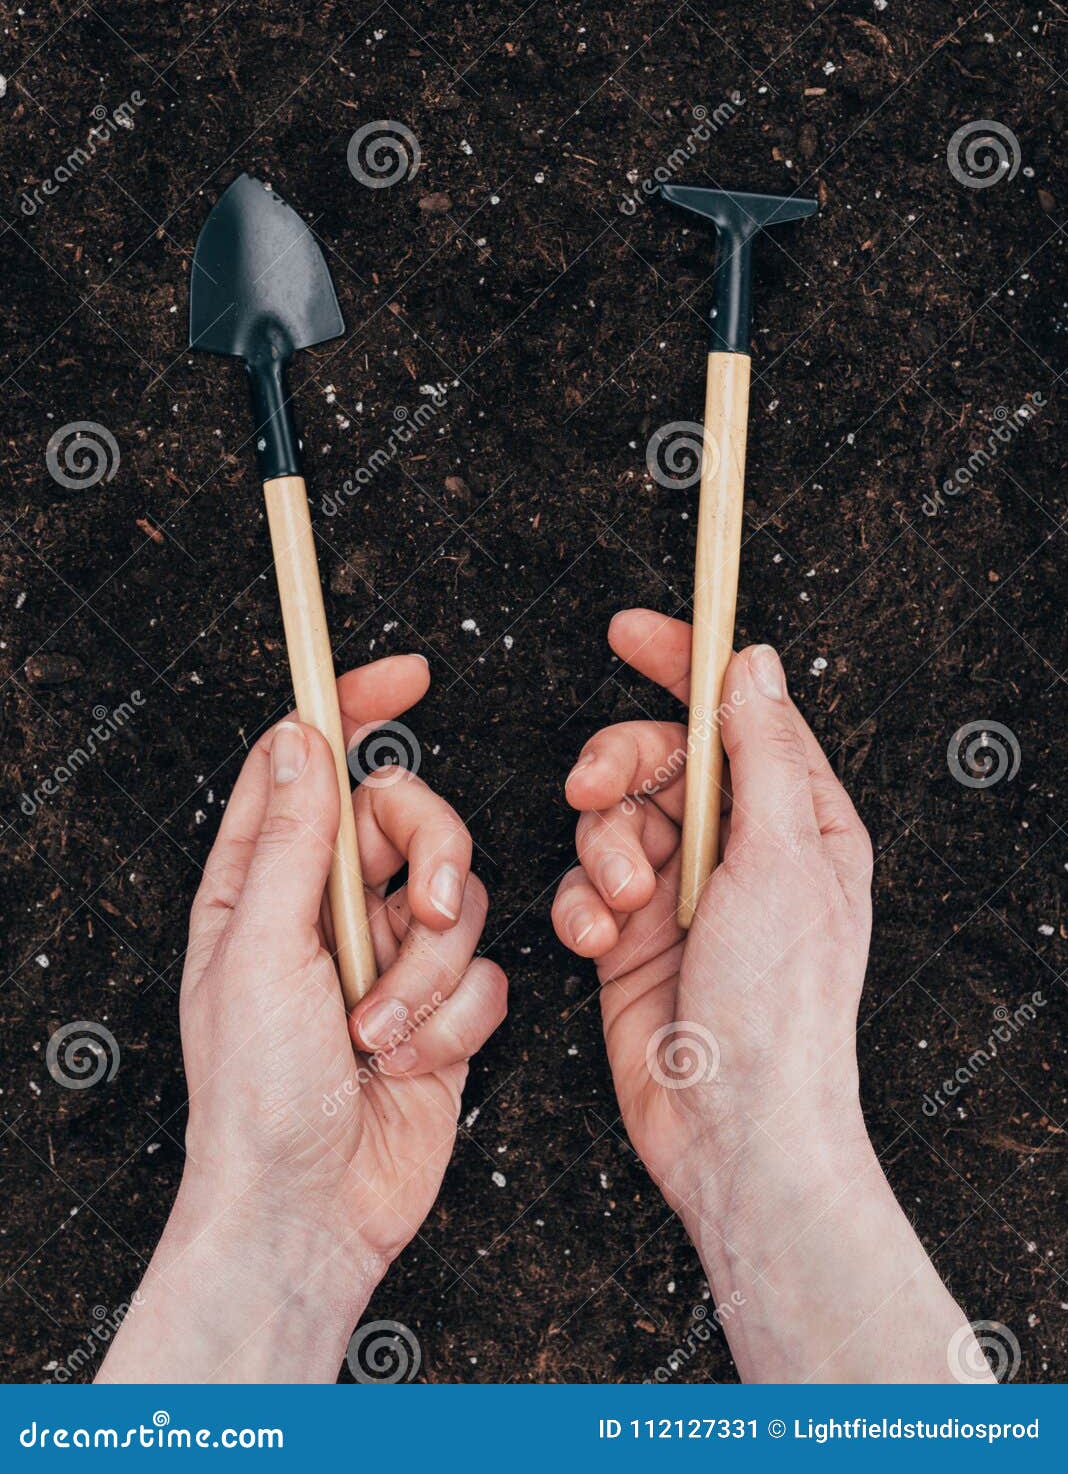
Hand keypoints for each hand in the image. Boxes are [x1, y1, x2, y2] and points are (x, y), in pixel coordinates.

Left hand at [99, 654, 505, 1382]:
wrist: (311, 1210)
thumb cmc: (257, 1098)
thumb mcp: (260, 951)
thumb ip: (292, 839)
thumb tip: (303, 738)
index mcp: (266, 883)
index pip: (312, 762)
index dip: (356, 709)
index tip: (407, 677)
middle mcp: (331, 910)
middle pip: (413, 819)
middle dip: (433, 863)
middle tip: (417, 913)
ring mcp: (390, 958)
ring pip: (463, 900)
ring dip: (429, 974)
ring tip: (379, 1031)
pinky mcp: (442, 1008)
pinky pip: (487, 973)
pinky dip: (455, 1020)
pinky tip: (410, 1061)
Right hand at [554, 610, 873, 1210]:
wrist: (731, 1126)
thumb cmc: (779, 1008)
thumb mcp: (780, 856)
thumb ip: (759, 750)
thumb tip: (751, 664)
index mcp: (795, 818)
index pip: (734, 712)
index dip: (681, 664)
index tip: (629, 632)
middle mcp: (738, 848)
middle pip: (657, 758)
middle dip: (616, 771)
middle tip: (591, 793)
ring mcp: (680, 893)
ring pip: (610, 819)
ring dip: (600, 852)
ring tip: (621, 902)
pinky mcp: (630, 937)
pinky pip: (582, 885)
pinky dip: (579, 905)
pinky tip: (596, 938)